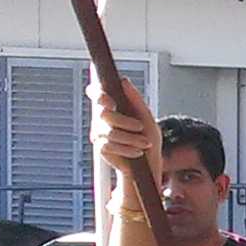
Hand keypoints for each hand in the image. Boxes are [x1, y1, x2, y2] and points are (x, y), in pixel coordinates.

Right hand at [86, 71, 159, 190]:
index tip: (111, 103)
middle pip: (103, 114)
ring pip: (109, 131)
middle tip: (140, 127)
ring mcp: (100, 133)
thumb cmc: (149, 139)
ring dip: (130, 138)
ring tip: (145, 144)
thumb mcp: (147, 118)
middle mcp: (103, 118)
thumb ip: (136, 100)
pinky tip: (137, 152)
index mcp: (113, 107)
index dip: (97, 95)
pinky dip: (126, 149)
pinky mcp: (101, 148)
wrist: (149, 164)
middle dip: (124, 121)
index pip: (96, 94)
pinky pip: (109, 145)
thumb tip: (123, 81)